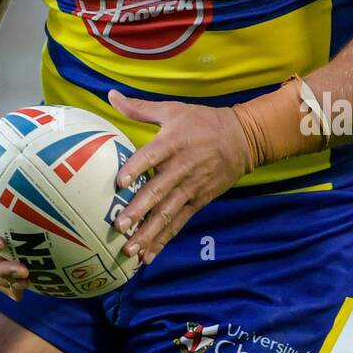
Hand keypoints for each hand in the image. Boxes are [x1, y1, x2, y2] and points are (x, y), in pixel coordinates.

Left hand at [107, 89, 249, 265]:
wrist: (242, 139)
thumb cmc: (201, 121)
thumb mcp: (172, 109)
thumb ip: (139, 108)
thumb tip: (110, 95)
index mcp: (173, 142)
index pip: (152, 156)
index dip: (136, 169)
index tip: (119, 183)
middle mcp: (181, 168)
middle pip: (158, 191)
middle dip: (139, 210)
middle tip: (120, 226)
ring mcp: (191, 188)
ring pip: (167, 213)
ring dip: (149, 233)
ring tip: (130, 250)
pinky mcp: (198, 201)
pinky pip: (178, 223)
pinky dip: (163, 240)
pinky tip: (147, 257)